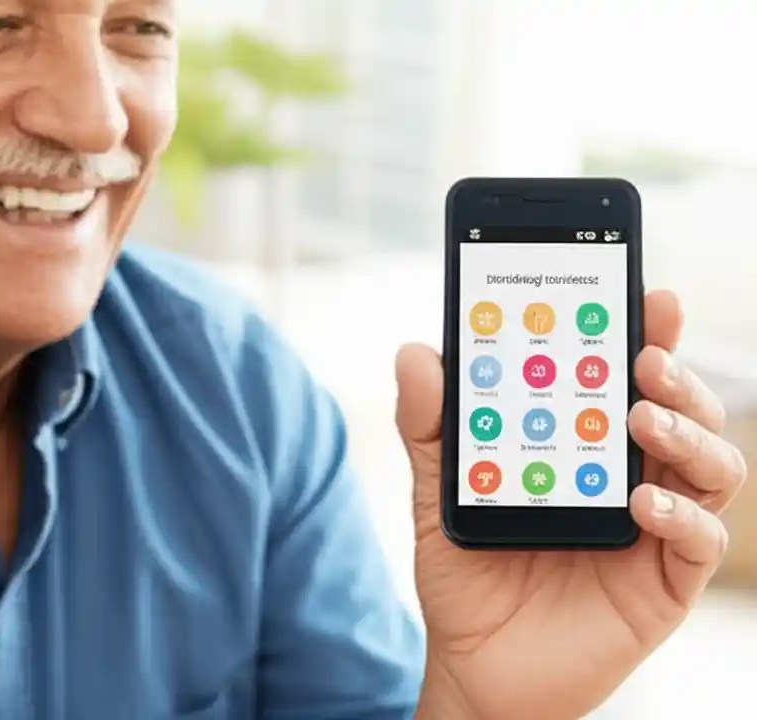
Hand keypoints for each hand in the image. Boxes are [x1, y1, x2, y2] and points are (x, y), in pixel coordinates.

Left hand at [397, 290, 749, 719]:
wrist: (474, 666)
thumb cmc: (466, 575)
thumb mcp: (437, 494)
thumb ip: (430, 428)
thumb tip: (415, 351)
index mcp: (586, 445)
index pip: (627, 380)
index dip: (647, 335)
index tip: (648, 295)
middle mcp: (631, 476)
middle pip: (682, 410)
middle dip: (675, 373)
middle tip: (647, 354)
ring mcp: (655, 528)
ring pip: (710, 465)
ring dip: (687, 432)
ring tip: (640, 417)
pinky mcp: (665, 582)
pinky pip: (699, 541)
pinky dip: (681, 515)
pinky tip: (641, 503)